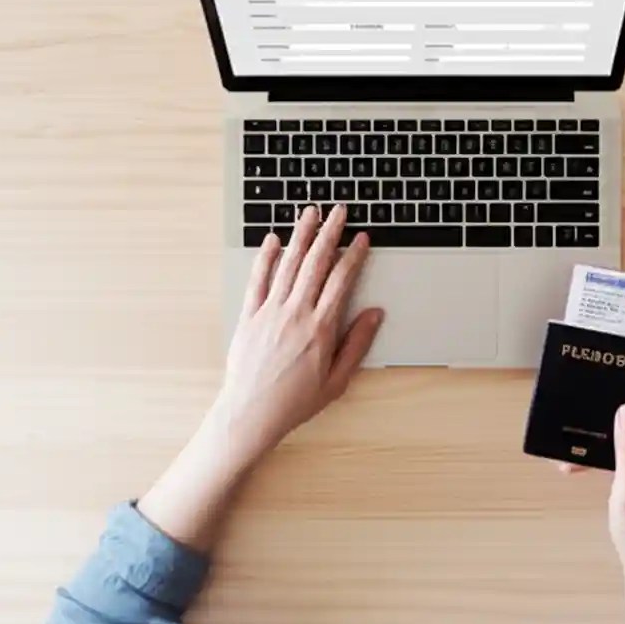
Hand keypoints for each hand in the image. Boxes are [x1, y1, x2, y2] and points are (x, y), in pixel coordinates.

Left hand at [213, 205, 383, 461]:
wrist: (251, 412)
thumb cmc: (295, 401)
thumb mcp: (337, 380)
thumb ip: (357, 344)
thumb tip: (375, 314)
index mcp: (321, 328)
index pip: (341, 280)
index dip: (353, 255)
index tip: (361, 238)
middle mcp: (295, 313)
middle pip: (316, 263)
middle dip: (329, 233)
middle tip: (338, 211)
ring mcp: (270, 312)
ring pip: (288, 264)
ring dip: (301, 235)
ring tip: (310, 213)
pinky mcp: (249, 316)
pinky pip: (258, 280)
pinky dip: (266, 258)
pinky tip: (272, 240)